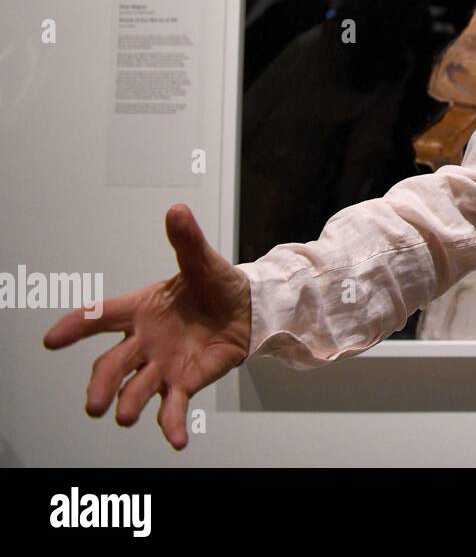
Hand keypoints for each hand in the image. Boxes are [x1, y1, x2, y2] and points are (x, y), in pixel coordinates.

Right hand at [43, 204, 251, 448]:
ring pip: (138, 388)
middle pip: (113, 364)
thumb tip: (177, 209)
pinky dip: (172, 424)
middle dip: (101, 384)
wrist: (248, 308)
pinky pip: (174, 406)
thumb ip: (187, 240)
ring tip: (125, 418)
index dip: (76, 326)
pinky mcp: (187, 381)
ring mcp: (164, 364)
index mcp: (142, 309)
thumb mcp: (203, 261)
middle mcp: (145, 341)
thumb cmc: (216, 284)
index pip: (101, 317)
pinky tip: (176, 440)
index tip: (52, 339)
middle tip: (94, 404)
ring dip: (130, 404)